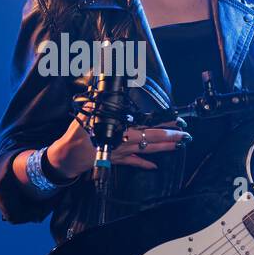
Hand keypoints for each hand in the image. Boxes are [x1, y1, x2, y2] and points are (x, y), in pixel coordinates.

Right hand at [47, 101, 190, 175]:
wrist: (68, 157)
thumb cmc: (77, 135)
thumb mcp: (86, 115)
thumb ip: (97, 102)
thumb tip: (102, 87)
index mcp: (120, 131)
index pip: (146, 126)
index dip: (162, 124)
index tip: (175, 121)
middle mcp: (125, 143)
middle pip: (151, 139)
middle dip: (169, 137)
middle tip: (185, 135)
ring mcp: (122, 153)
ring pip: (146, 150)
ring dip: (163, 148)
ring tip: (179, 145)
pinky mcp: (116, 160)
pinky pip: (133, 163)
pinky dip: (144, 164)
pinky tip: (155, 167)